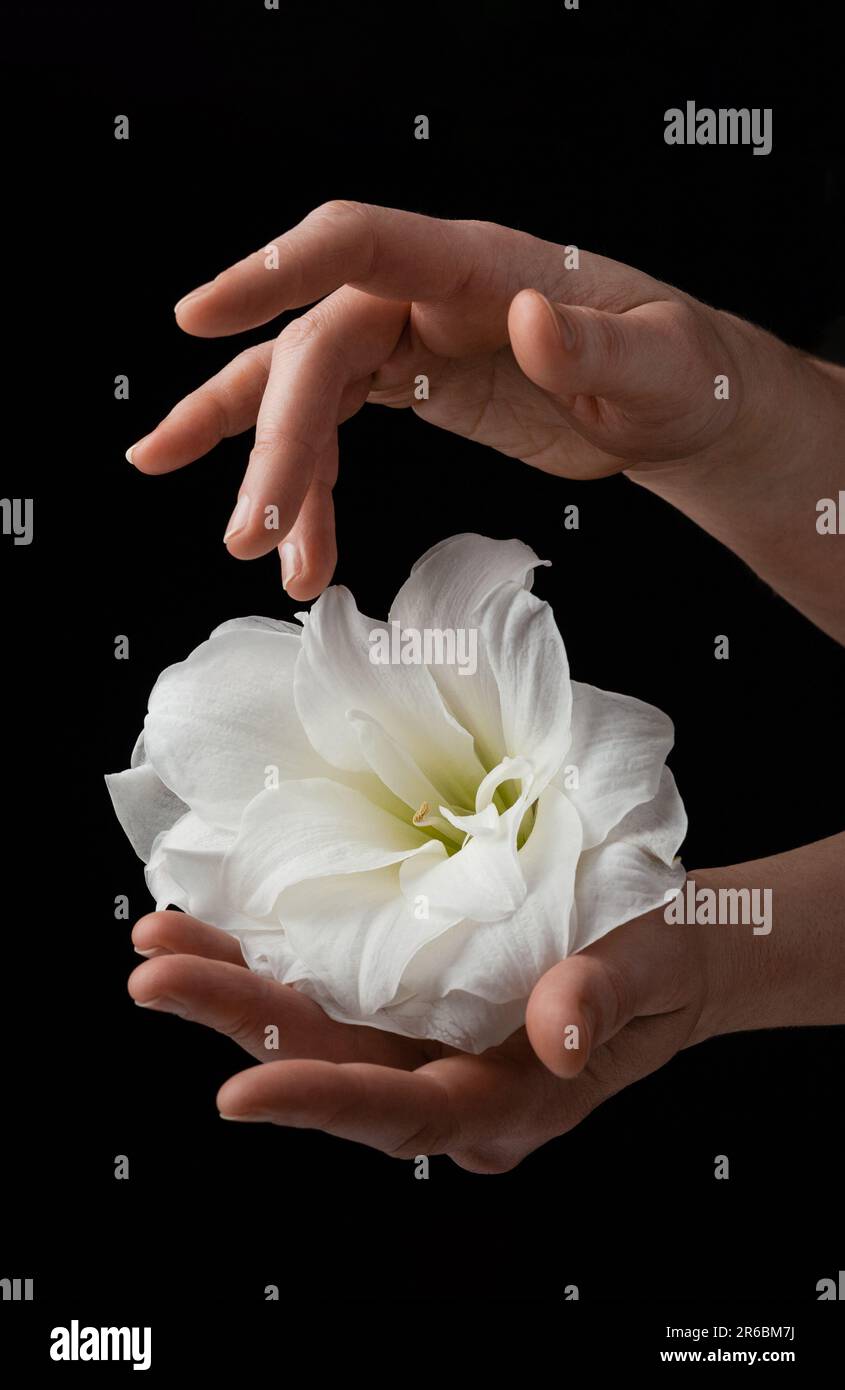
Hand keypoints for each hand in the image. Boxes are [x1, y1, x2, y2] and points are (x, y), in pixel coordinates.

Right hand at [126, 201, 782, 599]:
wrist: (677, 405)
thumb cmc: (680, 372)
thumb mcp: (661, 366)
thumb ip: (597, 347)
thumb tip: (528, 320)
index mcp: (478, 267)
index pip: (359, 247)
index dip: (274, 273)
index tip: (197, 317)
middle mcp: (428, 295)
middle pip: (317, 353)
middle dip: (277, 445)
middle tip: (251, 539)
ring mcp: (413, 340)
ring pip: (305, 391)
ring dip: (270, 471)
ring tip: (252, 552)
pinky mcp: (414, 385)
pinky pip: (333, 427)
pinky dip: (308, 485)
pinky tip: (298, 545)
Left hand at [127, 903, 710, 1172]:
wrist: (666, 950)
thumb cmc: (666, 963)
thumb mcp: (653, 972)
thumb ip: (605, 1001)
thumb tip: (559, 1032)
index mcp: (506, 1099)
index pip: (402, 1114)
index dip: (320, 1104)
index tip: (239, 1089)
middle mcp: (443, 1080)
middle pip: (330, 1069)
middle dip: (239, 1027)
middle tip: (156, 977)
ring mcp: (417, 1039)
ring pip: (313, 1030)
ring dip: (232, 990)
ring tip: (160, 945)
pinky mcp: (407, 995)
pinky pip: (327, 989)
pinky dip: (268, 959)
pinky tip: (213, 926)